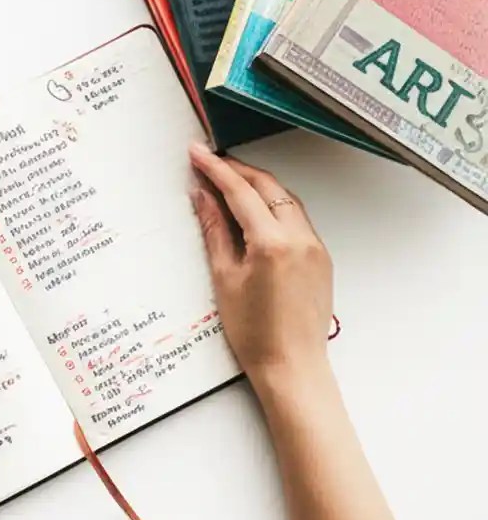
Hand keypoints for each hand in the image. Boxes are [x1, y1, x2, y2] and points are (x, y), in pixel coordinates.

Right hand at [188, 144, 332, 380]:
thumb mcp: (224, 277)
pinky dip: (274, 206)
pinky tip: (254, 211)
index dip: (216, 168)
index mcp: (272, 243)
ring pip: (285, 199)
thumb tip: (202, 197)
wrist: (292, 365)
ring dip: (258, 186)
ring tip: (229, 184)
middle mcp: (299, 238)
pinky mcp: (321, 257)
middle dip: (237, 170)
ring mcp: (315, 246)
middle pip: (267, 187)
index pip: (240, 191)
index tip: (198, 154)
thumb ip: (214, 230)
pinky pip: (296, 218)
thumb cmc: (255, 332)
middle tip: (210, 163)